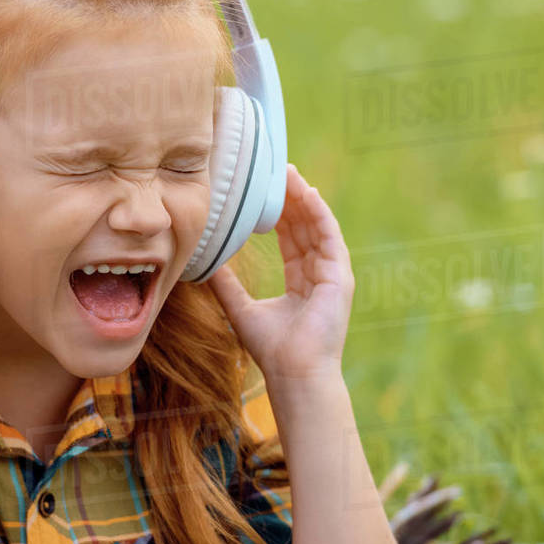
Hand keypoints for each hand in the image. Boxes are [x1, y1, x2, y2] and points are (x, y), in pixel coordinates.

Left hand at [207, 163, 354, 382]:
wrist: (293, 373)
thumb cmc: (272, 349)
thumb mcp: (241, 308)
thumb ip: (226, 284)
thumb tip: (203, 264)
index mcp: (301, 281)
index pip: (290, 238)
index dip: (279, 213)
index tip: (264, 191)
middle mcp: (319, 274)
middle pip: (304, 226)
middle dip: (291, 198)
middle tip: (274, 171)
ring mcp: (332, 274)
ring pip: (317, 226)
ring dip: (304, 198)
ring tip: (288, 174)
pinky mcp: (340, 276)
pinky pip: (330, 236)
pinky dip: (319, 213)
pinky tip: (307, 193)